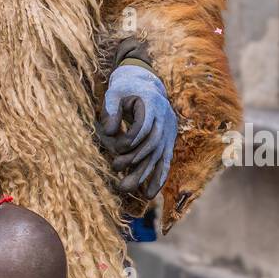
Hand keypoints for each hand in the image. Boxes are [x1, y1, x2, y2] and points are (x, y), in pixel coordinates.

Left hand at [96, 65, 177, 200]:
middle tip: (116, 170)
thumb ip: (111, 110)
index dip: (130, 139)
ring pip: (158, 156)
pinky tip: (149, 194)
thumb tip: (109, 132)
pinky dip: (158, 178)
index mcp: (153, 104)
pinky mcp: (168, 142)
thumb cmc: (126, 88)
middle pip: (151, 145)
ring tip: (127, 189)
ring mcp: (169, 132)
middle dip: (134, 161)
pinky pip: (165, 162)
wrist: (146, 83)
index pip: (143, 127)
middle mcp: (165, 119)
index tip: (116, 148)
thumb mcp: (114, 92)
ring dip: (144, 175)